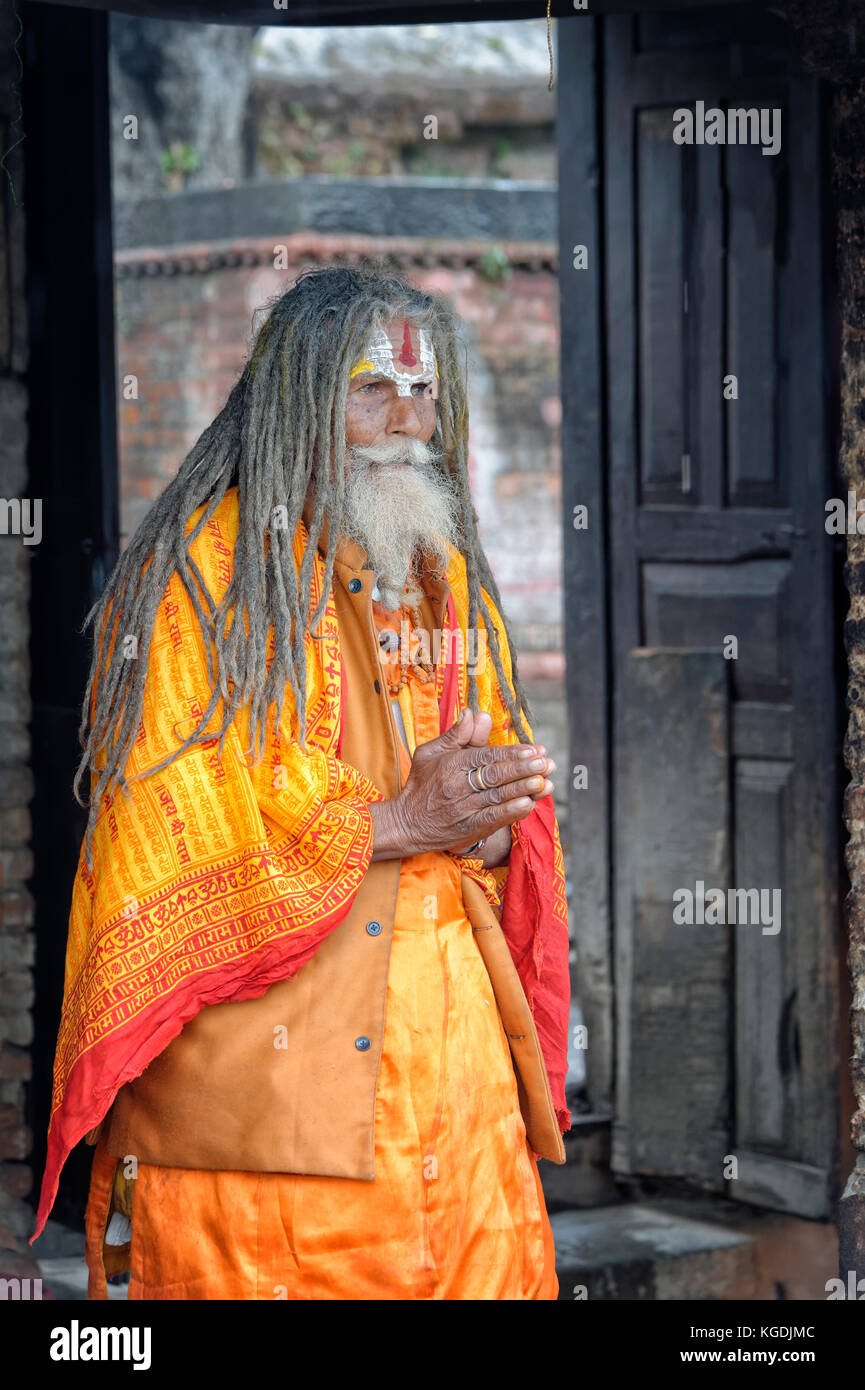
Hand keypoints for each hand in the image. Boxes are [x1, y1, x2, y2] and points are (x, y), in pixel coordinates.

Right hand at [369, 707, 554, 860]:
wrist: (406, 824)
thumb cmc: (421, 784)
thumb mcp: (430, 753)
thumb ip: (457, 735)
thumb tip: (474, 712)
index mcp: (450, 765)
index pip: (486, 756)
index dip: (512, 753)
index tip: (534, 749)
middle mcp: (457, 786)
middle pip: (496, 776)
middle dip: (524, 769)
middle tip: (546, 763)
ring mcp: (462, 809)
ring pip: (498, 797)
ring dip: (525, 789)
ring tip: (546, 781)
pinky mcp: (467, 829)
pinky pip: (492, 819)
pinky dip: (511, 812)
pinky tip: (529, 804)